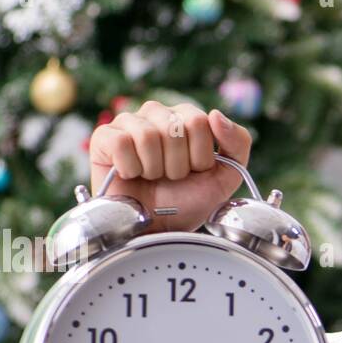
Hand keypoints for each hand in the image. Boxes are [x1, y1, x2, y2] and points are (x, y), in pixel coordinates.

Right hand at [89, 100, 252, 233]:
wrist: (157, 228)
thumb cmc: (188, 201)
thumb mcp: (225, 176)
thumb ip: (237, 143)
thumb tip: (215, 114)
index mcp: (186, 117)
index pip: (200, 121)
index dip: (200, 156)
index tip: (194, 172)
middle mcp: (157, 113)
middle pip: (176, 126)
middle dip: (179, 165)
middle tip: (172, 178)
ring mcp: (129, 122)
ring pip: (148, 135)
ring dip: (155, 169)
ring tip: (152, 178)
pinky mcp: (104, 137)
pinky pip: (122, 142)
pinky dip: (131, 168)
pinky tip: (131, 174)